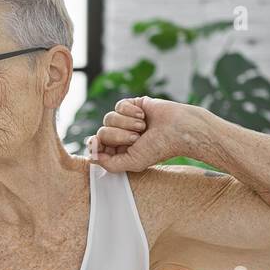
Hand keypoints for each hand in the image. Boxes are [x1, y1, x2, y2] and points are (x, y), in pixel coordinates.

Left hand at [88, 96, 203, 172]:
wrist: (178, 129)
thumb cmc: (159, 148)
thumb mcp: (133, 163)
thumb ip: (110, 164)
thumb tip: (91, 157)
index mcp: (119, 151)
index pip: (97, 146)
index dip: (95, 144)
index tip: (98, 144)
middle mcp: (120, 135)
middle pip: (102, 132)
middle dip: (118, 136)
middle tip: (137, 138)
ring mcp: (125, 120)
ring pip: (108, 118)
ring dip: (126, 123)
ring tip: (143, 127)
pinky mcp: (132, 105)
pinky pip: (118, 105)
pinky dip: (130, 111)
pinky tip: (143, 115)